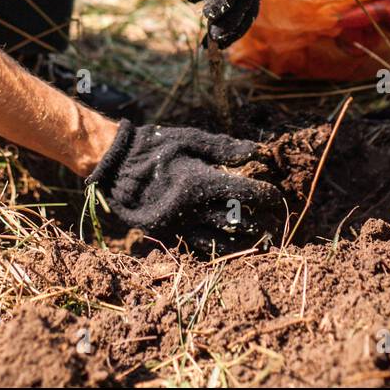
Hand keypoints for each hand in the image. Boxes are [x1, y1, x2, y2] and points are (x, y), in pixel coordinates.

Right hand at [86, 121, 284, 252]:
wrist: (114, 167)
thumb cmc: (155, 148)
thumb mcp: (189, 139)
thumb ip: (224, 148)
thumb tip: (257, 153)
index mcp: (199, 182)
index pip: (245, 194)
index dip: (266, 196)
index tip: (275, 196)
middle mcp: (191, 209)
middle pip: (237, 223)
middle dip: (260, 223)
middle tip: (273, 221)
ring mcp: (177, 226)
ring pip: (220, 245)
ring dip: (243, 243)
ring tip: (258, 239)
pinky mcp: (166, 236)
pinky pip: (198, 250)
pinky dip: (217, 250)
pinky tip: (230, 246)